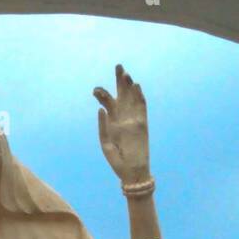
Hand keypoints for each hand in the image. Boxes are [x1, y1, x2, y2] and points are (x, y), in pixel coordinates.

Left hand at [93, 65, 150, 183]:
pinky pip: (142, 107)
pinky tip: (136, 86)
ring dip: (130, 85)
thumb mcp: (105, 144)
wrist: (131, 172)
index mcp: (112, 121)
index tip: (95, 90)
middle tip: (118, 66)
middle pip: (122, 95)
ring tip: (126, 74)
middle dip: (120, 81)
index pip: (108, 103)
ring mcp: (134, 119)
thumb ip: (102, 127)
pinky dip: (139, 96)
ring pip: (132, 98)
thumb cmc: (117, 161)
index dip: (102, 94)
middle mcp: (123, 117)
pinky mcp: (143, 124)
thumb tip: (100, 109)